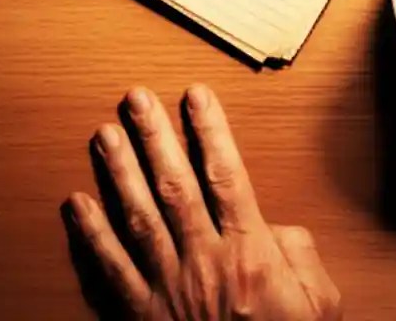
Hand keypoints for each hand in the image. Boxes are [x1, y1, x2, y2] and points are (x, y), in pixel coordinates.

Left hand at [66, 84, 341, 319]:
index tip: (196, 95)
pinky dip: (90, 236)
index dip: (210, 131)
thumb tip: (279, 228)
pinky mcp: (140, 317)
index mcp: (251, 255)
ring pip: (138, 217)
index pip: (226, 176)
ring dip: (118, 172)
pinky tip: (75, 205)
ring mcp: (168, 289)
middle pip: (175, 186)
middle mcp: (205, 263)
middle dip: (154, 137)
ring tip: (105, 134)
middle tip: (135, 99)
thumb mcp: (319, 305)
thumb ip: (302, 257)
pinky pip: (110, 271)